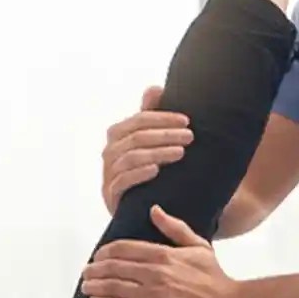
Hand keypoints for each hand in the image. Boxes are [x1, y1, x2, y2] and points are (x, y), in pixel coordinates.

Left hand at [82, 206, 244, 297]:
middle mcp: (154, 273)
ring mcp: (152, 295)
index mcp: (163, 254)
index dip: (105, 252)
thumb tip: (154, 210)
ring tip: (86, 287)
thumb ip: (175, 228)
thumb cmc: (216, 280)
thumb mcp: (199, 247)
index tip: (98, 256)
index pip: (124, 248)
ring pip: (113, 287)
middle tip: (86, 272)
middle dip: (95, 269)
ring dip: (95, 286)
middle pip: (114, 267)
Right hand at [102, 86, 193, 214]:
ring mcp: (108, 175)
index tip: (187, 121)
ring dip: (158, 153)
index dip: (162, 118)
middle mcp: (109, 153)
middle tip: (190, 137)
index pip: (139, 120)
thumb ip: (151, 115)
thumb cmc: (150, 169)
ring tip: (181, 153)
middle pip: (136, 138)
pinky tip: (157, 171)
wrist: (144, 209)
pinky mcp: (110, 196)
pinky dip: (139, 174)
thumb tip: (155, 88)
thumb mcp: (152, 142)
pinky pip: (122, 181)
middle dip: (164, 135)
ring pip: (131, 158)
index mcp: (118, 135)